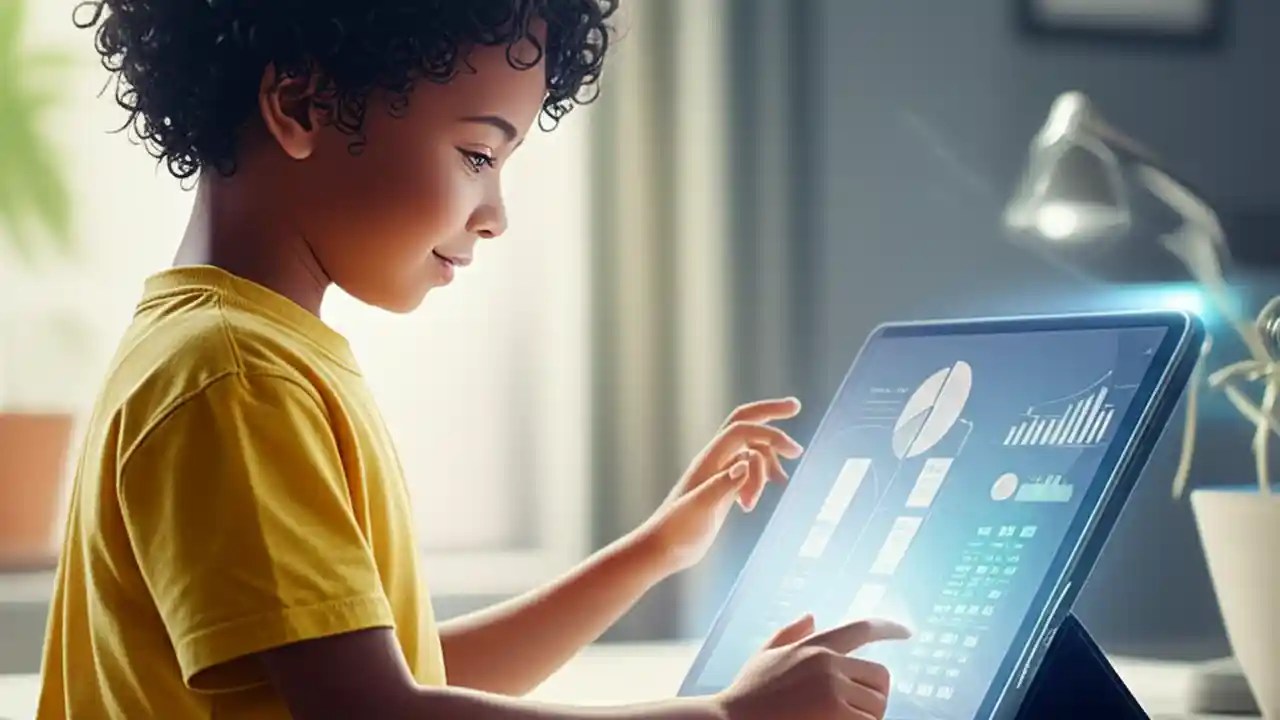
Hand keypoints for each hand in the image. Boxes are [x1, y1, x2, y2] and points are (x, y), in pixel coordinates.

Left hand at [633, 398, 804, 574]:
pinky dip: (761, 478)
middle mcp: (714, 460)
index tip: (795, 452)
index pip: (742, 430)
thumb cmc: (677, 530)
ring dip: (769, 464)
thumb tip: (746, 464)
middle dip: (770, 413)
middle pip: (744, 423)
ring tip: (777, 486)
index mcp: (709, 459)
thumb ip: (722, 486)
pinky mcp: (724, 489)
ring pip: (752, 451)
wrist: (664, 549)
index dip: (770, 434)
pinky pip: (749, 470)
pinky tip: (755, 501)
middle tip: (795, 406)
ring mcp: (720, 473)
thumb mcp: (700, 509)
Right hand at [714, 615, 910, 719]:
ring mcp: (833, 691)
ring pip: (878, 705)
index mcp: (814, 646)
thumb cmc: (747, 694)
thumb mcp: (765, 655)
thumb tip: (812, 617)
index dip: (889, 628)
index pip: (861, 629)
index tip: (907, 632)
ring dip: (867, 716)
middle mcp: (828, 664)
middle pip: (881, 676)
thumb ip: (790, 633)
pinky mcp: (836, 716)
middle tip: (858, 708)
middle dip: (875, 694)